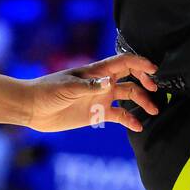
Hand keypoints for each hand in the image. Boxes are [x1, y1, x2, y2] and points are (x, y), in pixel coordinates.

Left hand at [22, 53, 160, 131]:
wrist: (33, 108)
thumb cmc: (47, 91)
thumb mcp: (67, 87)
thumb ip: (89, 86)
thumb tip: (109, 83)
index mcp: (96, 71)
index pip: (123, 62)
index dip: (140, 63)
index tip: (154, 70)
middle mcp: (102, 83)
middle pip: (130, 77)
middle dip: (145, 81)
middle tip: (156, 90)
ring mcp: (101, 98)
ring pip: (128, 96)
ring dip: (142, 101)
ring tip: (154, 111)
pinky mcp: (97, 113)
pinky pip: (119, 115)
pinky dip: (130, 120)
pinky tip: (138, 127)